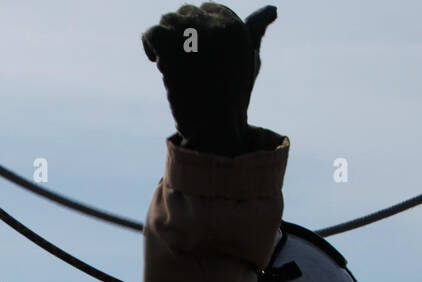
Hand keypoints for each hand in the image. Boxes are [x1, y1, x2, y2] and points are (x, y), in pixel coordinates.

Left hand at [142, 4, 276, 155]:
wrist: (216, 129)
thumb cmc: (233, 100)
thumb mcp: (250, 62)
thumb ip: (256, 29)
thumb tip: (272, 9)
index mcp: (236, 26)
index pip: (207, 9)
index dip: (198, 31)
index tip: (200, 56)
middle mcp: (216, 25)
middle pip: (185, 13)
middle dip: (180, 36)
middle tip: (187, 67)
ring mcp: (193, 36)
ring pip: (166, 21)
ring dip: (166, 43)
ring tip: (175, 68)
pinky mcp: (171, 48)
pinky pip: (151, 33)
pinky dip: (149, 46)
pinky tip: (158, 63)